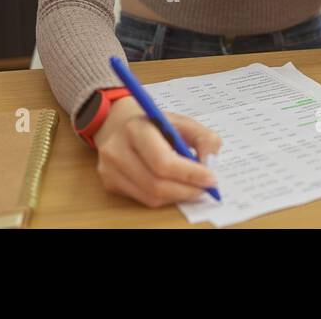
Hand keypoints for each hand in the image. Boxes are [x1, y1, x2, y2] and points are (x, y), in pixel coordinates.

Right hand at [91, 96, 222, 207]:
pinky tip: (175, 187)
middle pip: (156, 184)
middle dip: (187, 190)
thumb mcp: (182, 121)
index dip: (189, 174)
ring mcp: (109, 169)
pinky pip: (143, 199)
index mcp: (136, 128)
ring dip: (178, 196)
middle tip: (205, 188)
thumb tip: (209, 163)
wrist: (118, 123)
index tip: (211, 178)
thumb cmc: (154, 124)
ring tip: (193, 188)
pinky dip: (165, 197)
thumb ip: (203, 138)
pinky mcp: (109, 183)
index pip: (163, 161)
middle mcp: (117, 149)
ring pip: (150, 196)